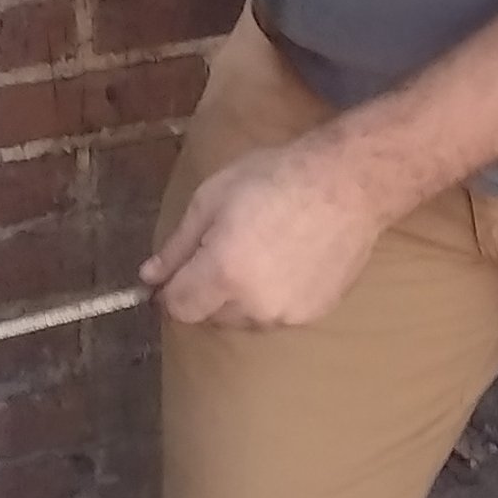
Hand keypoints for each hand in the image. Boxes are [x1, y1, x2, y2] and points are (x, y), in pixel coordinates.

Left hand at [144, 132, 390, 329]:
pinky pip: (275, 314)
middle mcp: (253, 304)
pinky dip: (271, 297)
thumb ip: (178, 245)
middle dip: (206, 290)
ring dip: (239, 297)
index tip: (175, 273)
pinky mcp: (313, 314)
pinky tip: (285, 262)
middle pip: (209, 315)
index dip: (170, 291)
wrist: (347, 184)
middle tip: (224, 248)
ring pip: (243, 318)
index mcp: (223, 273)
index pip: (179, 308)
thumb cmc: (275, 179)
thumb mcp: (212, 199)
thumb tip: (150, 277)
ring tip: (259, 253)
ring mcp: (286, 314)